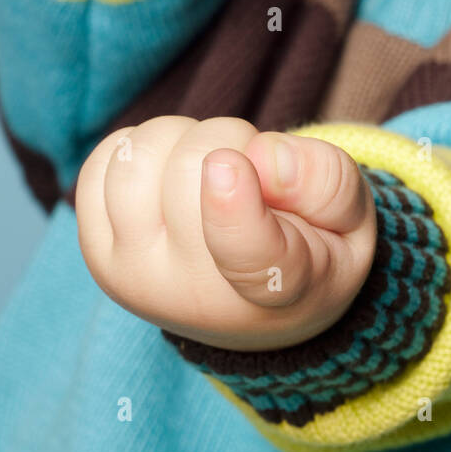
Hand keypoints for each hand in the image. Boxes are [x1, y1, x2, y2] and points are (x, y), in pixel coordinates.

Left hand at [74, 116, 377, 350]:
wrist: (253, 310)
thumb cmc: (312, 251)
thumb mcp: (353, 220)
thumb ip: (328, 183)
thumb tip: (263, 156)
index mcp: (273, 294)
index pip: (245, 255)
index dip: (231, 207)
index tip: (228, 164)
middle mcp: (191, 294)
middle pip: (191, 166)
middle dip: (231, 141)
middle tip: (252, 174)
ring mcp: (134, 277)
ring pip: (139, 157)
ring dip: (182, 142)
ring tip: (211, 175)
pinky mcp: (97, 252)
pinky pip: (101, 162)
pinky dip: (141, 149)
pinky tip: (172, 177)